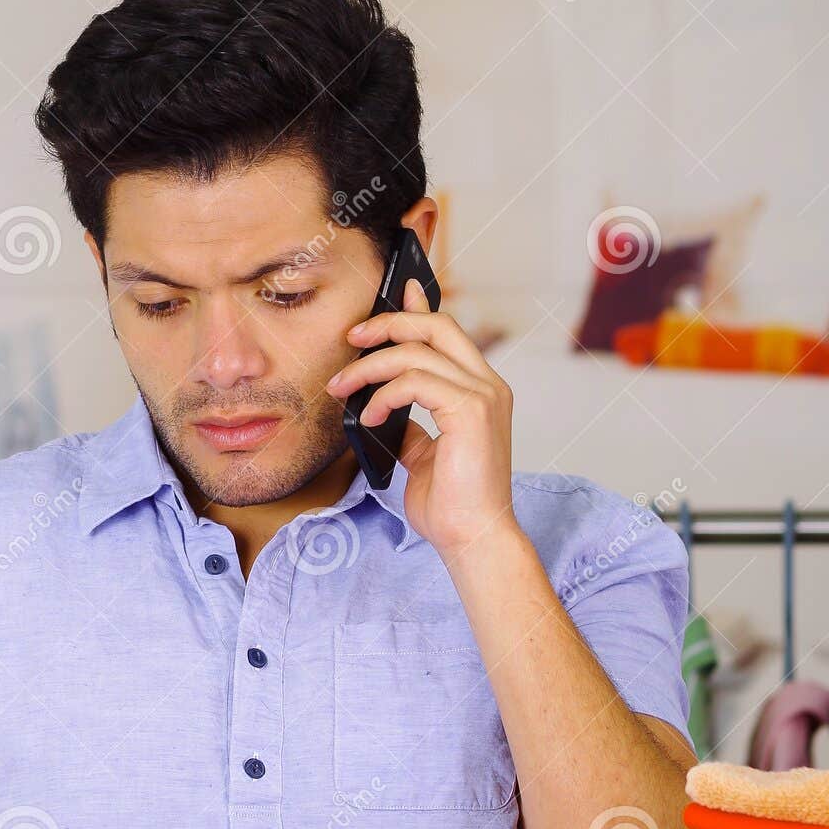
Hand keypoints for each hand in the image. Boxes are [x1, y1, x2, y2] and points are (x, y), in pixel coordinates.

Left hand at [326, 277, 518, 558]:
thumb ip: (411, 424)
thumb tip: (383, 407)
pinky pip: (415, 382)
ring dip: (369, 366)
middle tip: (351, 338)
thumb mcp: (423, 455)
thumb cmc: (451, 505)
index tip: (396, 289)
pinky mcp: (471, 411)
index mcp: (480, 390)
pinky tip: (369, 415)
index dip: (420, 307)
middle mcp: (487, 385)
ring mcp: (483, 395)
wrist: (471, 538)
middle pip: (436, 326)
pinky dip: (383, 394)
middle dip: (387, 323)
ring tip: (342, 388)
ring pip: (417, 351)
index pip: (448, 333)